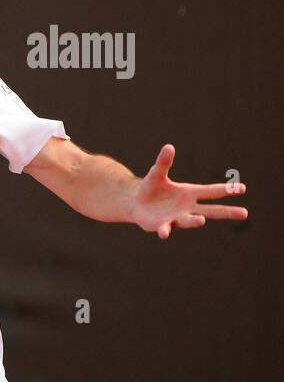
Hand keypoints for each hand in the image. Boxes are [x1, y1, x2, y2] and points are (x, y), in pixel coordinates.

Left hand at [132, 144, 247, 239]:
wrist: (136, 204)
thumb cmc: (151, 188)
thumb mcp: (156, 174)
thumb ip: (163, 162)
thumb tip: (168, 147)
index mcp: (190, 193)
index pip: (212, 191)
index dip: (227, 189)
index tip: (242, 188)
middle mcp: (187, 207)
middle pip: (211, 210)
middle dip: (227, 212)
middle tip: (244, 213)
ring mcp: (176, 218)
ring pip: (189, 220)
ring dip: (194, 221)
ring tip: (201, 221)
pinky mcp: (161, 226)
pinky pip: (165, 229)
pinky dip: (165, 231)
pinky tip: (164, 234)